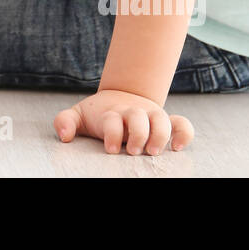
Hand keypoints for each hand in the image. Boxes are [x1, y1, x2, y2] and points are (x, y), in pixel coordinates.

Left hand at [54, 89, 193, 154]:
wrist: (120, 98)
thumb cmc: (98, 114)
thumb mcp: (79, 115)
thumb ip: (66, 121)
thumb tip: (64, 135)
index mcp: (112, 113)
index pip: (113, 120)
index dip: (112, 133)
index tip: (110, 148)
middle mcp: (134, 113)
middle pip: (139, 117)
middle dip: (137, 134)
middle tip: (132, 151)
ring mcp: (151, 116)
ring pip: (162, 119)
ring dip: (160, 135)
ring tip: (153, 152)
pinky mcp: (166, 122)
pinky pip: (182, 124)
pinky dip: (184, 133)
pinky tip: (177, 147)